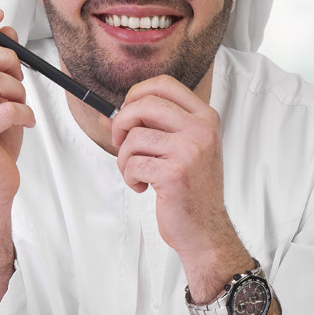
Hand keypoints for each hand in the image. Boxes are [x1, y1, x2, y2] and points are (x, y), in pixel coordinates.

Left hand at [110, 75, 249, 296]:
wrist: (206, 229)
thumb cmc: (192, 189)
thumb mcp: (180, 150)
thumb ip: (150, 128)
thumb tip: (108, 117)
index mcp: (205, 118)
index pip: (164, 85)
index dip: (137, 94)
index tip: (128, 114)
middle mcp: (201, 130)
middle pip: (144, 105)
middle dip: (122, 124)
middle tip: (121, 144)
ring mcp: (190, 151)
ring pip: (133, 138)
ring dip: (124, 159)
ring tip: (137, 174)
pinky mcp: (174, 173)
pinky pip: (132, 164)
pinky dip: (130, 178)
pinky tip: (143, 188)